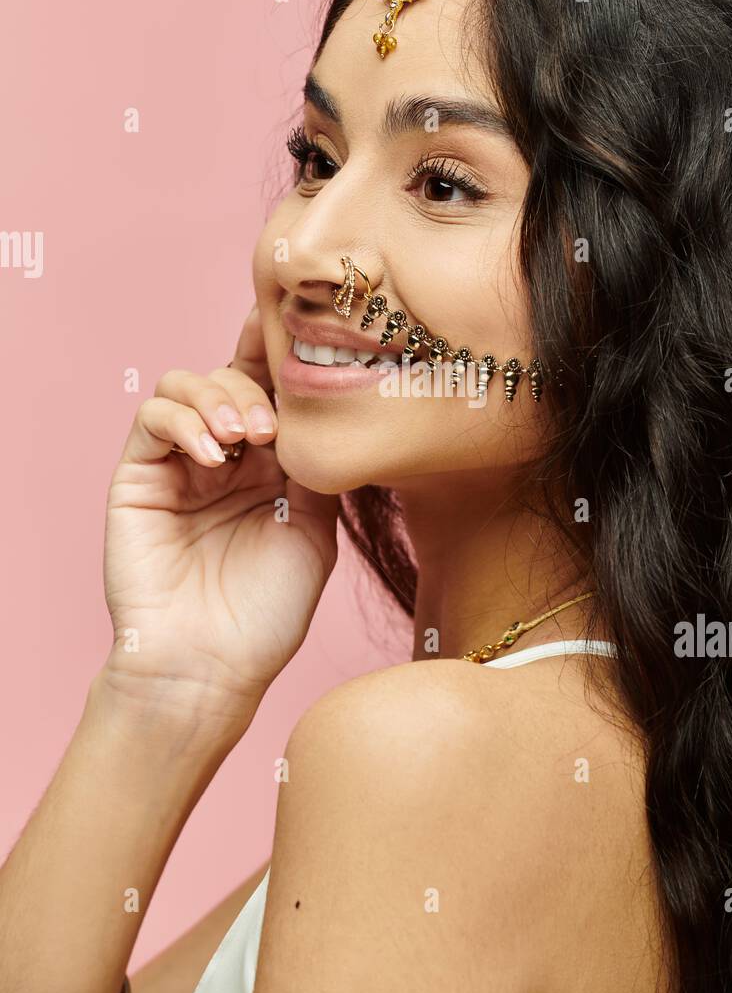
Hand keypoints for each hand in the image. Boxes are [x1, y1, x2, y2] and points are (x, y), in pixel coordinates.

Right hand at [101, 305, 338, 727]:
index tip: (302, 325)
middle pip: (231, 375)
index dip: (279, 352)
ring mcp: (178, 463)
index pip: (269, 389)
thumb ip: (315, 466)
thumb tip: (331, 407)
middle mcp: (222, 455)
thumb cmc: (266, 612)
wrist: (211, 667)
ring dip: (219, 398)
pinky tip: (213, 457)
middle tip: (272, 430)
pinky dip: (183, 422)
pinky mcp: (138, 477)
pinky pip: (151, 420)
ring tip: (244, 441)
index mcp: (266, 463)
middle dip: (256, 386)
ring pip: (185, 384)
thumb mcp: (313, 530)